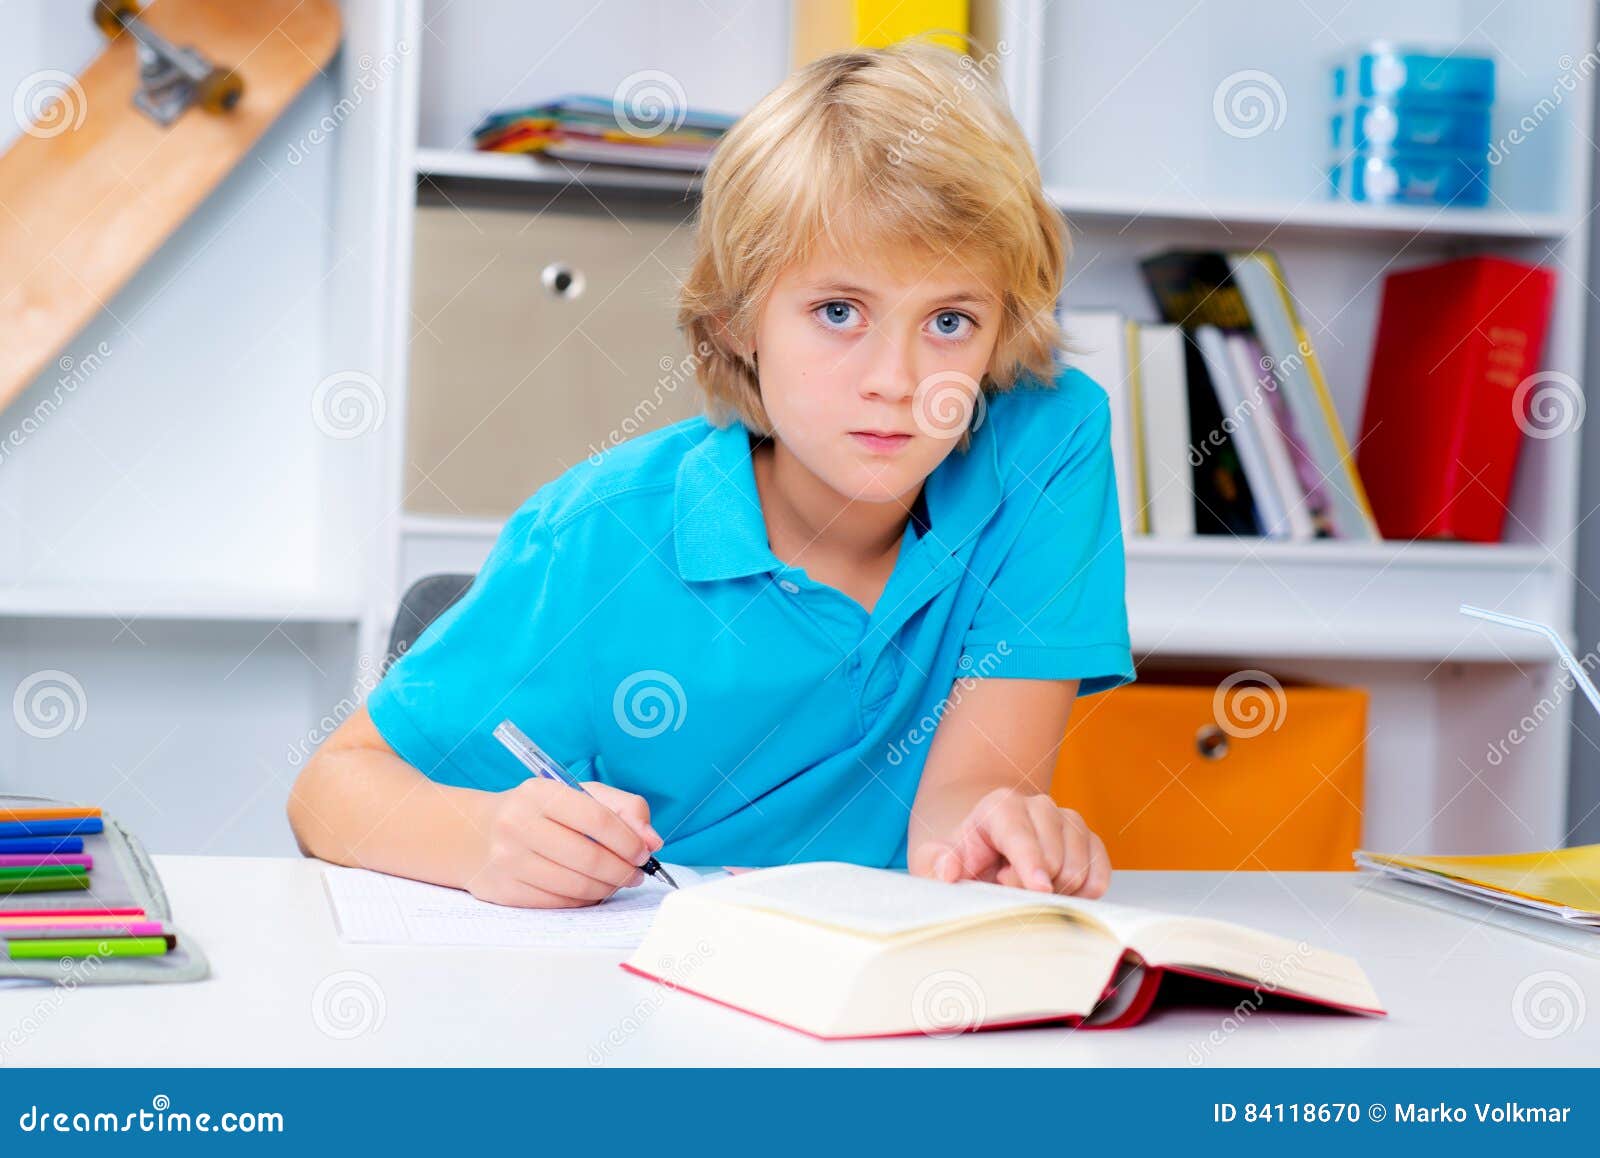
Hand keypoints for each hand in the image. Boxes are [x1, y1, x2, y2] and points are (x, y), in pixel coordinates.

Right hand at [468, 778, 662, 907]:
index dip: (629, 840)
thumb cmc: (539, 813)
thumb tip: (652, 841)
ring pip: (575, 886)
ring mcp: (507, 860)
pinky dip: (584, 901)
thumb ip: (622, 808)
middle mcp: (518, 824)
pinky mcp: (503, 890)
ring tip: (617, 882)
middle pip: (589, 858)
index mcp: (540, 793)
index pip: (598, 819)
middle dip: (623, 870)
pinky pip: (558, 904)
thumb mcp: (577, 795)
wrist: (476, 834)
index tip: (644, 852)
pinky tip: (591, 891)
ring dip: (607, 889)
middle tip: (636, 873)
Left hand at [910, 788, 1108, 897]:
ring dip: (1057, 892)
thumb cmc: (966, 858)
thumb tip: (947, 870)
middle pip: (1054, 858)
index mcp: (1001, 807)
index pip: (1020, 834)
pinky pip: (1100, 875)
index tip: (1039, 888)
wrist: (989, 852)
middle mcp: (1039, 807)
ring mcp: (1069, 822)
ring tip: (1029, 887)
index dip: (1031, 862)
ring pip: (1080, 869)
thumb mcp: (937, 860)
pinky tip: (1058, 892)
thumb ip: (935, 863)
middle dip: (1033, 888)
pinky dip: (1084, 893)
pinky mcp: (1090, 842)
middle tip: (1008, 887)